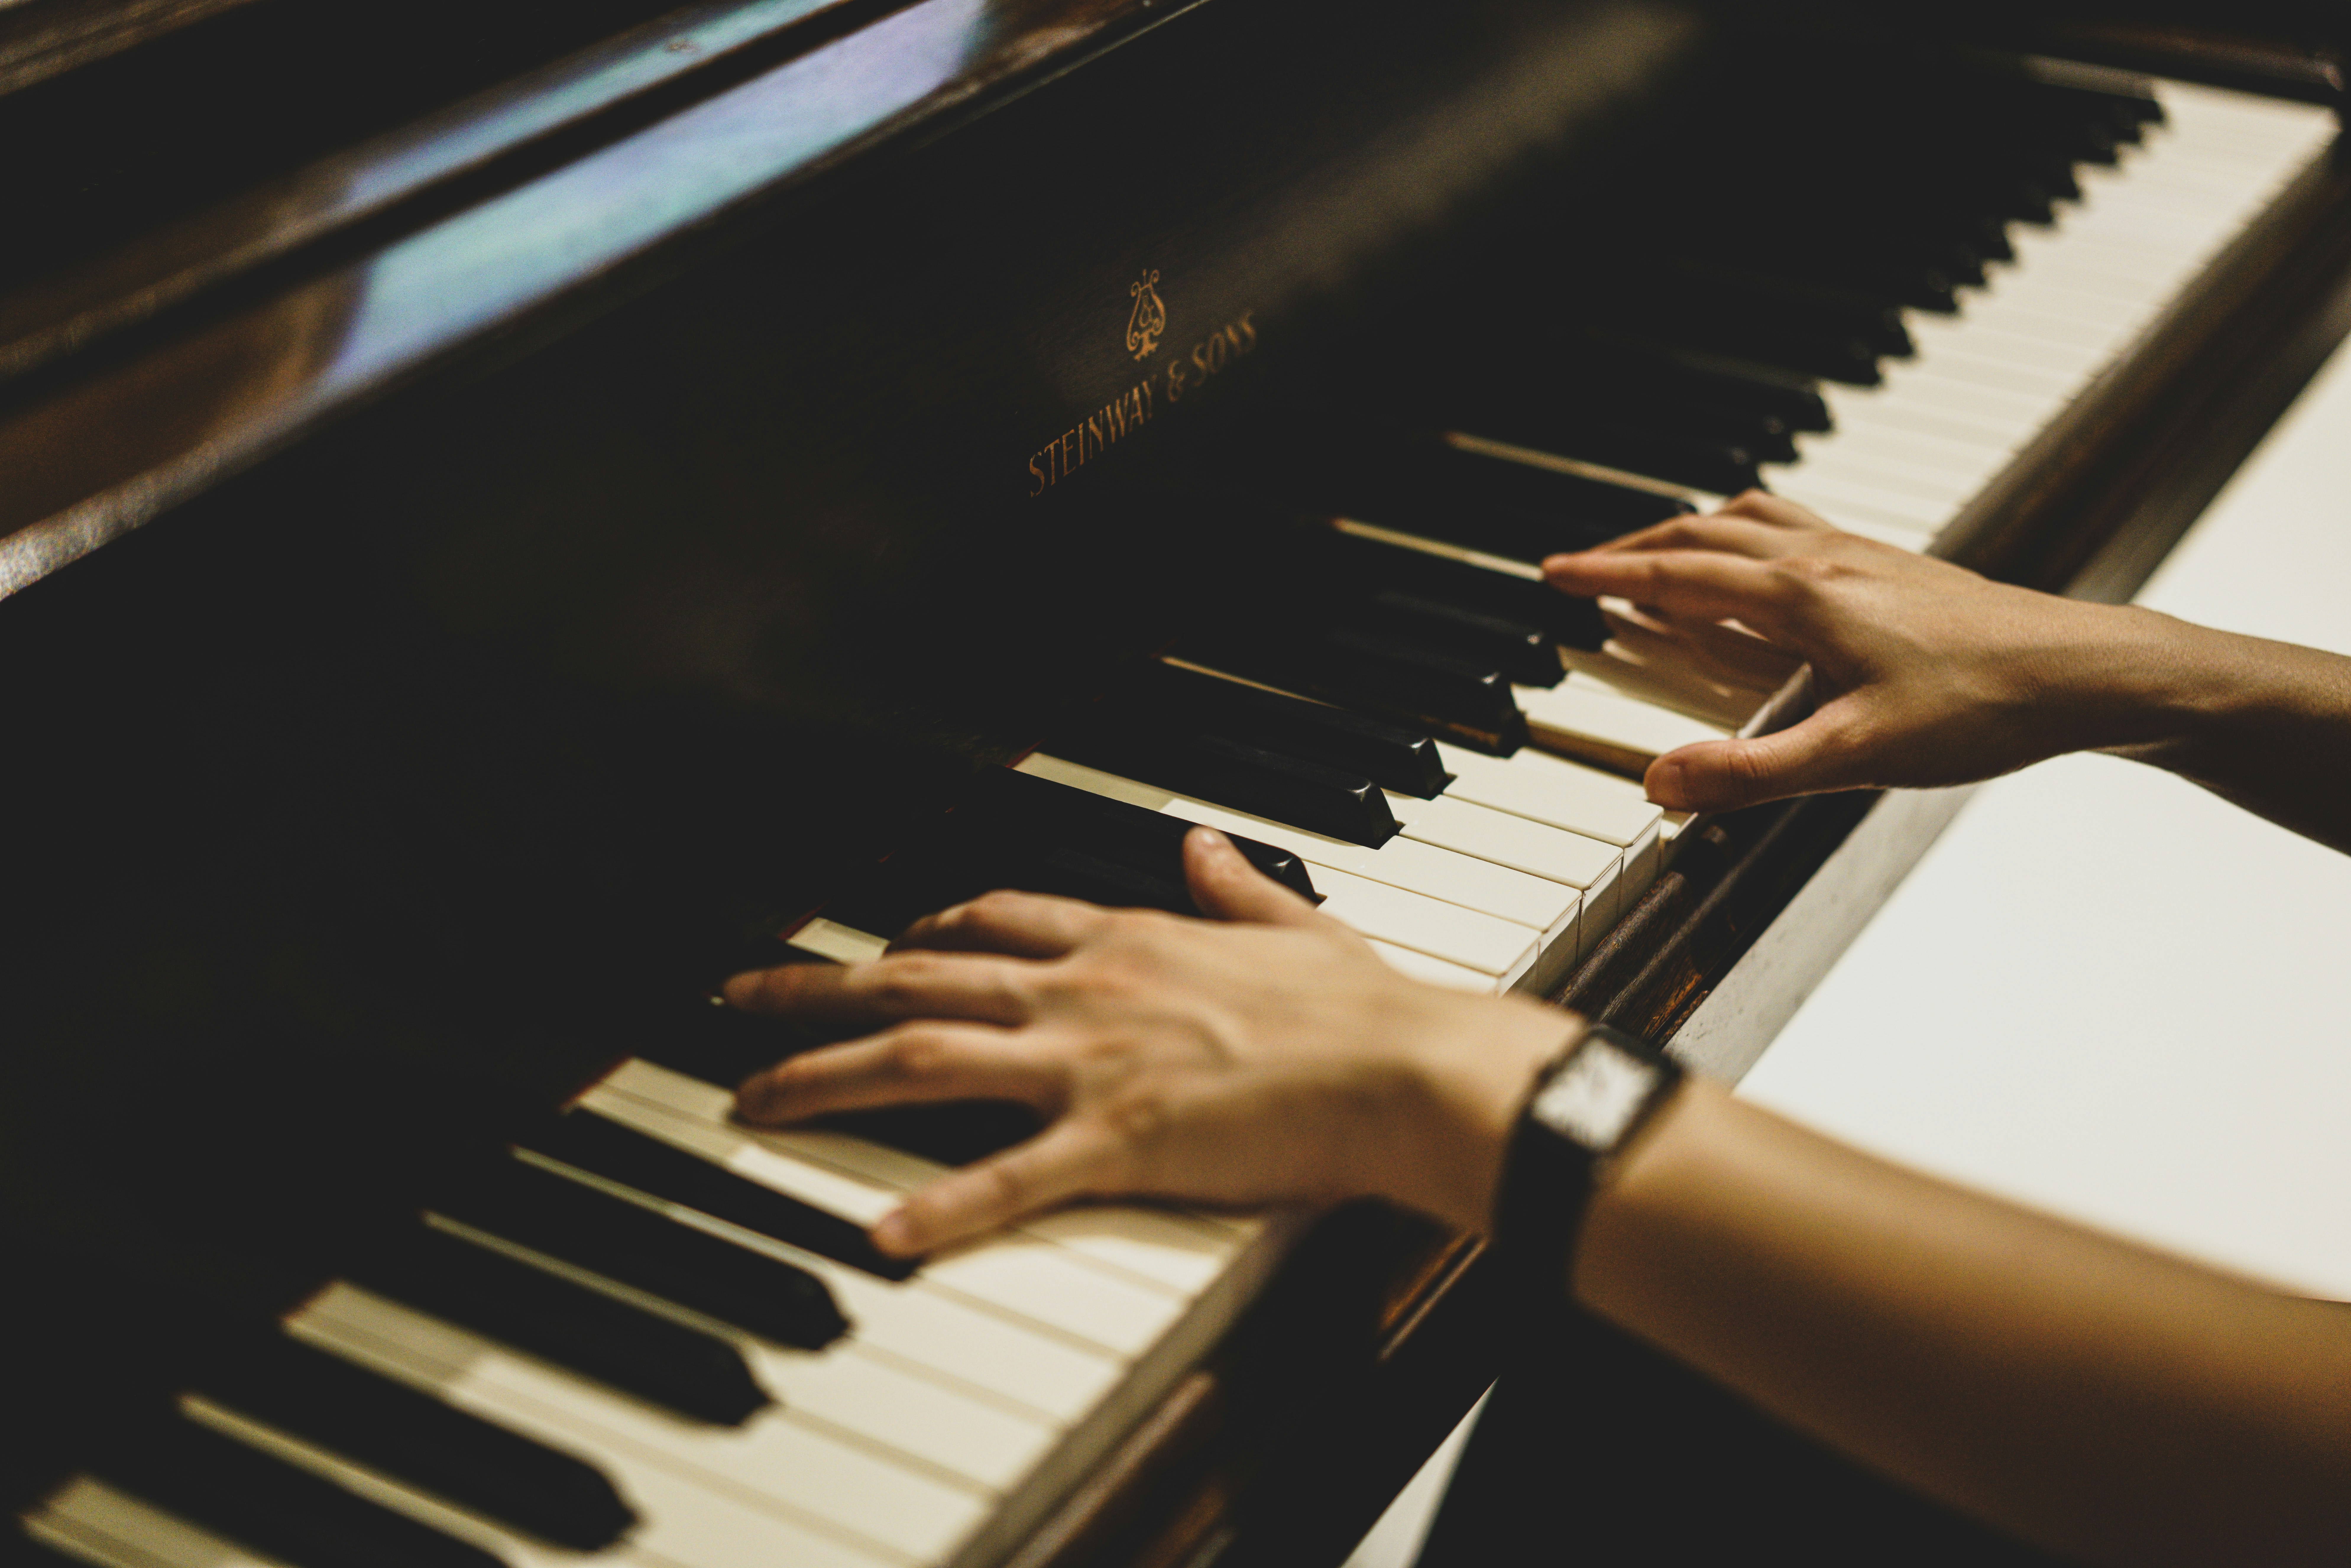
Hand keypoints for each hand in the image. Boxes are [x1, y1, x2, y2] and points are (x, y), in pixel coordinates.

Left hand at [723, 829, 1575, 1254]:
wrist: (1404, 1065)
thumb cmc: (1357, 1008)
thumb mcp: (1289, 923)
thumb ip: (1234, 885)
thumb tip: (1206, 843)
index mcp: (1125, 943)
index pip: (989, 923)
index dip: (917, 934)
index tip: (875, 945)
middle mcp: (1085, 992)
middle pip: (916, 981)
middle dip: (815, 988)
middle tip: (736, 998)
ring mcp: (1092, 1065)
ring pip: (923, 1060)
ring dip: (826, 1076)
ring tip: (752, 1099)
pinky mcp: (1119, 1143)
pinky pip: (1006, 1180)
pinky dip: (939, 1206)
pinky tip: (880, 1231)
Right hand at [1543, 492, 2206, 810]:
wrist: (2081, 674)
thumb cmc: (1982, 707)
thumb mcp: (1855, 755)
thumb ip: (1751, 773)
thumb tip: (1659, 784)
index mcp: (1801, 596)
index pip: (1678, 576)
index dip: (1608, 575)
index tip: (1555, 572)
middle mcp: (1825, 561)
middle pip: (1704, 534)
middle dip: (1635, 546)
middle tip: (1585, 565)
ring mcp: (1862, 557)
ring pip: (1752, 520)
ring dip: (1692, 532)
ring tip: (1658, 553)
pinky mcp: (1893, 569)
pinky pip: (1797, 532)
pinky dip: (1751, 538)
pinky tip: (1762, 570)